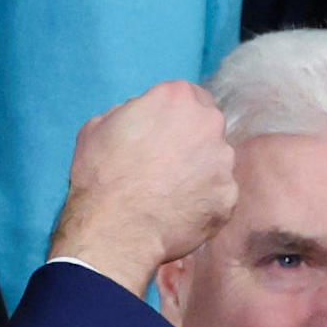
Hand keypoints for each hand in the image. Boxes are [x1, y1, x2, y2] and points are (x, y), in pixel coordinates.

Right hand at [49, 78, 238, 291]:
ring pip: (216, 161)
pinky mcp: (228, 196)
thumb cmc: (101, 177)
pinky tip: (179, 213)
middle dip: (192, 140)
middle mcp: (208, 123)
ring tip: (170, 194)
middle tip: (166, 165)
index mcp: (177, 98)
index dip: (175, 115)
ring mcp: (223, 161)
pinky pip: (218, 195)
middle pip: (207, 126)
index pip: (189, 95)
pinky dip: (203, 203)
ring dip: (200, 172)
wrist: (116, 230)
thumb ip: (129, 111)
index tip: (164, 133)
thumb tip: (140, 116)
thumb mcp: (98, 127)